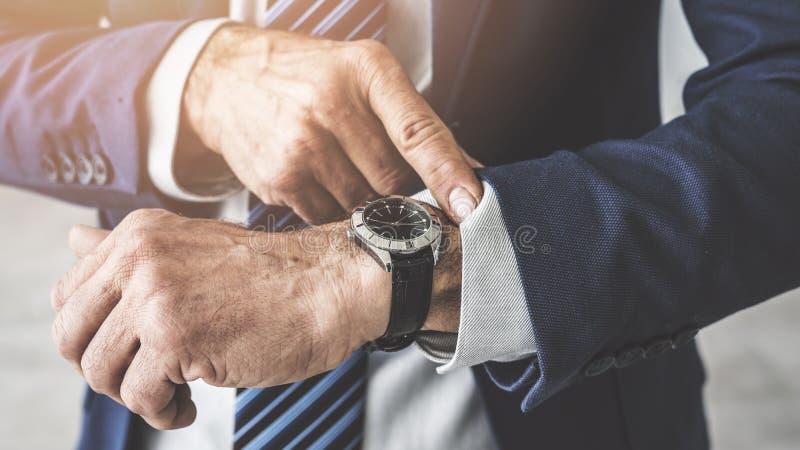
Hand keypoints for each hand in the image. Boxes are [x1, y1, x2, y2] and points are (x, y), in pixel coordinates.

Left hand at [51, 209, 460, 429]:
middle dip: (105, 372)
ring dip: (137, 396)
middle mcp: (139, 258)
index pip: (68, 295)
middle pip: (72, 337)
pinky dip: (163, 413)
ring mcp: (156, 296)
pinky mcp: (177, 337)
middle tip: (146, 380)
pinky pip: (140, 396)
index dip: (92, 336)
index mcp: (139, 234)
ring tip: (175, 394)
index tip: (128, 351)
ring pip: (100, 372)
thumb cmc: (273, 277)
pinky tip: (191, 405)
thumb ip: (127, 251)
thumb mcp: (191, 250)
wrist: (332, 285)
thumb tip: (73, 240)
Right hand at [183, 26, 481, 222]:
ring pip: (363, 206)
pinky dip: (335, 209)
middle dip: (405, 192)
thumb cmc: (307, 75)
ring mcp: (301, 147)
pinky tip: (322, 180)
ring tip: (348, 171)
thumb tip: (468, 171)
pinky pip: (328, 217)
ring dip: (369, 205)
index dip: (449, 174)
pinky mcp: (280, 180)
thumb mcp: (365, 73)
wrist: (228, 79)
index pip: (419, 132)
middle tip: (396, 184)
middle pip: (394, 181)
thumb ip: (417, 121)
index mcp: (366, 72)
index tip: (471, 206)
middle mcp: (331, 107)